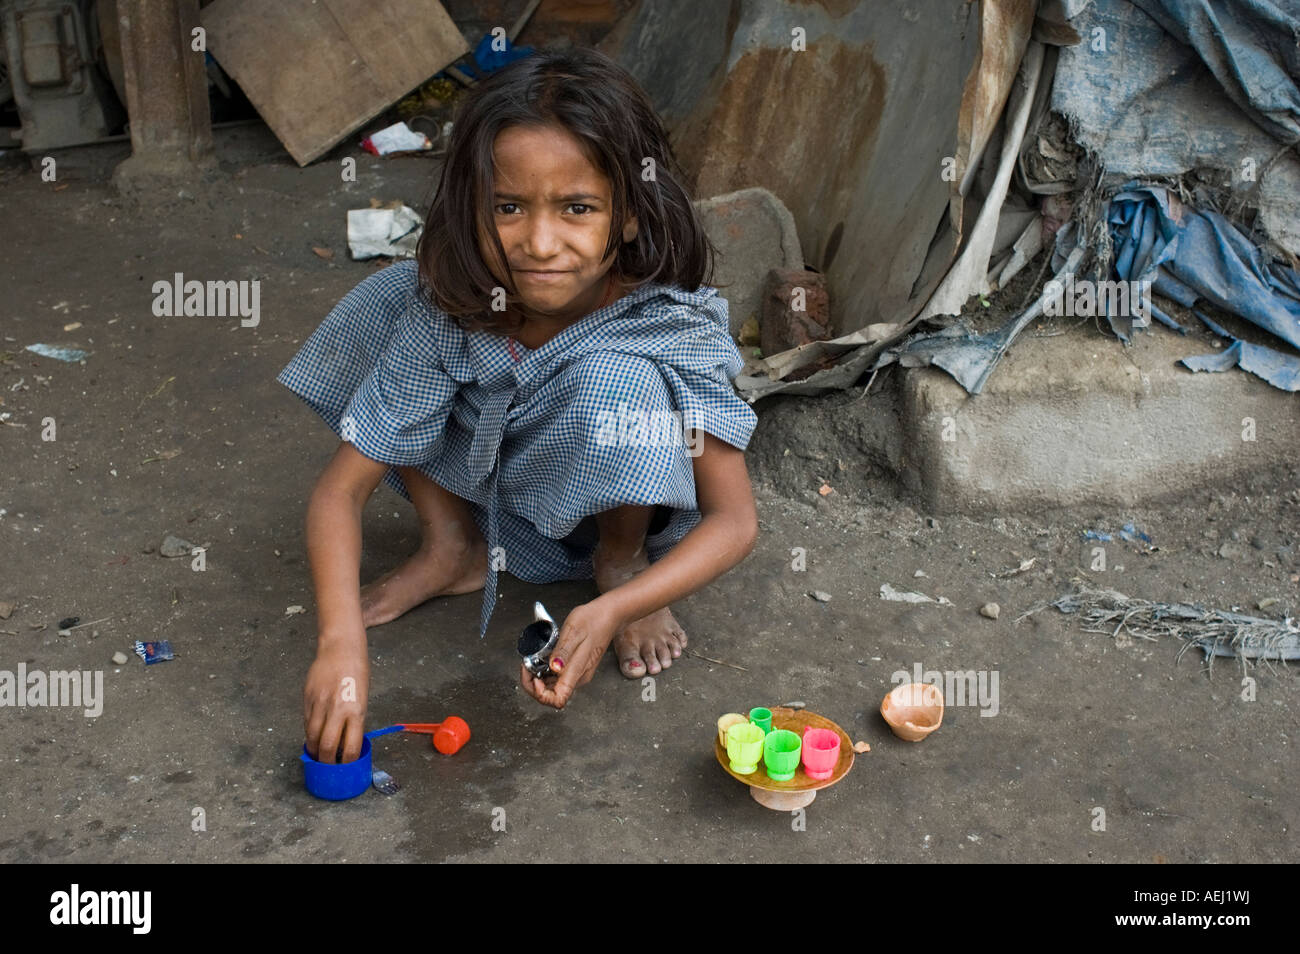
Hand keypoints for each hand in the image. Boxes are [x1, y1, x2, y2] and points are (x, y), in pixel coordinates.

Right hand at [303, 639, 369, 762]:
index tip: (345, 766)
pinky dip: (310, 733)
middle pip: (327, 746)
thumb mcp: (362, 698)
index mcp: (356, 711)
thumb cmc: (357, 672)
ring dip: (315, 749)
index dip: (346, 761)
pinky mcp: (307, 698)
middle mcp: (337, 709)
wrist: (340, 649)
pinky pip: (306, 723)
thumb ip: (353, 720)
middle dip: (326, 761)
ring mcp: (319, 704)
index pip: (350, 746)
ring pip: (312, 736)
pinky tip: (313, 736)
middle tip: (328, 765)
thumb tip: (345, 741)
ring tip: (318, 754)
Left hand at [519, 599, 620, 709]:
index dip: (539, 693)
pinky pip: (557, 678)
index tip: (532, 675)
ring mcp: (578, 674)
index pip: (557, 700)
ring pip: (552, 687)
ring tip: (533, 659)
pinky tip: (543, 657)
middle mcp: (578, 677)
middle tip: (526, 664)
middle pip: (551, 696)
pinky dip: (545, 671)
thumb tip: (553, 668)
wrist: (608, 615)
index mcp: (577, 671)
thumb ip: (563, 651)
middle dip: (533, 684)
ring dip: (538, 677)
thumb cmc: (593, 621)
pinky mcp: (577, 668)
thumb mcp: (573, 631)